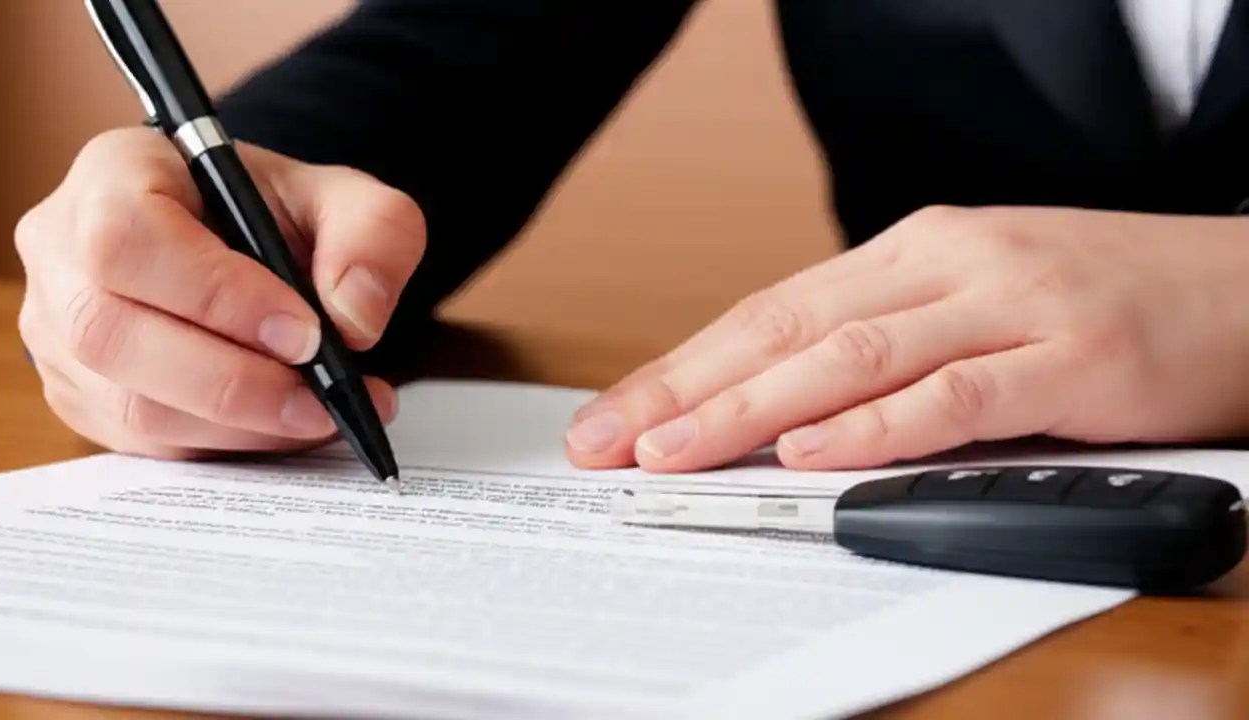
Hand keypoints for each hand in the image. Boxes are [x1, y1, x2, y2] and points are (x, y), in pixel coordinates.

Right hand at [15, 128, 424, 459]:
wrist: (245, 243)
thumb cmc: (276, 212)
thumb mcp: (343, 197)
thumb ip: (373, 235)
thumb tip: (356, 318)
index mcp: (112, 174)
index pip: (127, 240)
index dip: (215, 296)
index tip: (305, 333)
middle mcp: (62, 253)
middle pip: (113, 336)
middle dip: (233, 383)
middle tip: (323, 400)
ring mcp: (58, 335)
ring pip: (132, 406)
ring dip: (241, 426)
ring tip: (325, 415)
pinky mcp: (84, 398)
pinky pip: (148, 445)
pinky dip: (230, 445)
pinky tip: (290, 427)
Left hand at [565, 205, 1248, 471]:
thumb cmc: (1107, 299)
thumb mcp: (978, 302)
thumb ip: (891, 349)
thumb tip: (786, 412)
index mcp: (915, 252)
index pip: (770, 311)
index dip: (683, 366)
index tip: (615, 413)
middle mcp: (949, 264)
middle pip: (787, 329)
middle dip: (686, 390)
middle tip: (610, 440)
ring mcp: (1011, 302)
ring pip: (854, 357)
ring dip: (751, 409)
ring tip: (674, 450)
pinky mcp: (1074, 354)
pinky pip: (958, 395)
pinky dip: (878, 427)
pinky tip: (814, 452)